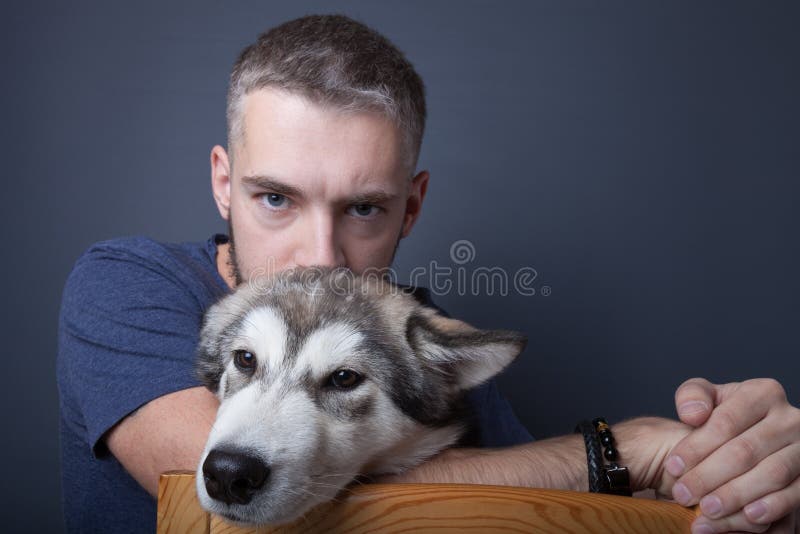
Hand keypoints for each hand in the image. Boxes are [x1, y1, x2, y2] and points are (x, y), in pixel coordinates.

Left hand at [662, 378, 799, 532]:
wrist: (755, 437)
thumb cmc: (725, 416)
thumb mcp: (708, 398)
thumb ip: (693, 396)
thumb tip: (693, 414)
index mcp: (762, 393)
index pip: (725, 422)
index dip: (696, 447)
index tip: (673, 467)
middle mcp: (789, 418)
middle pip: (745, 451)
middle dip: (709, 476)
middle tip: (683, 494)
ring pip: (771, 474)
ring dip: (736, 495)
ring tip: (707, 509)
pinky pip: (795, 493)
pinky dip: (772, 506)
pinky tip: (748, 516)